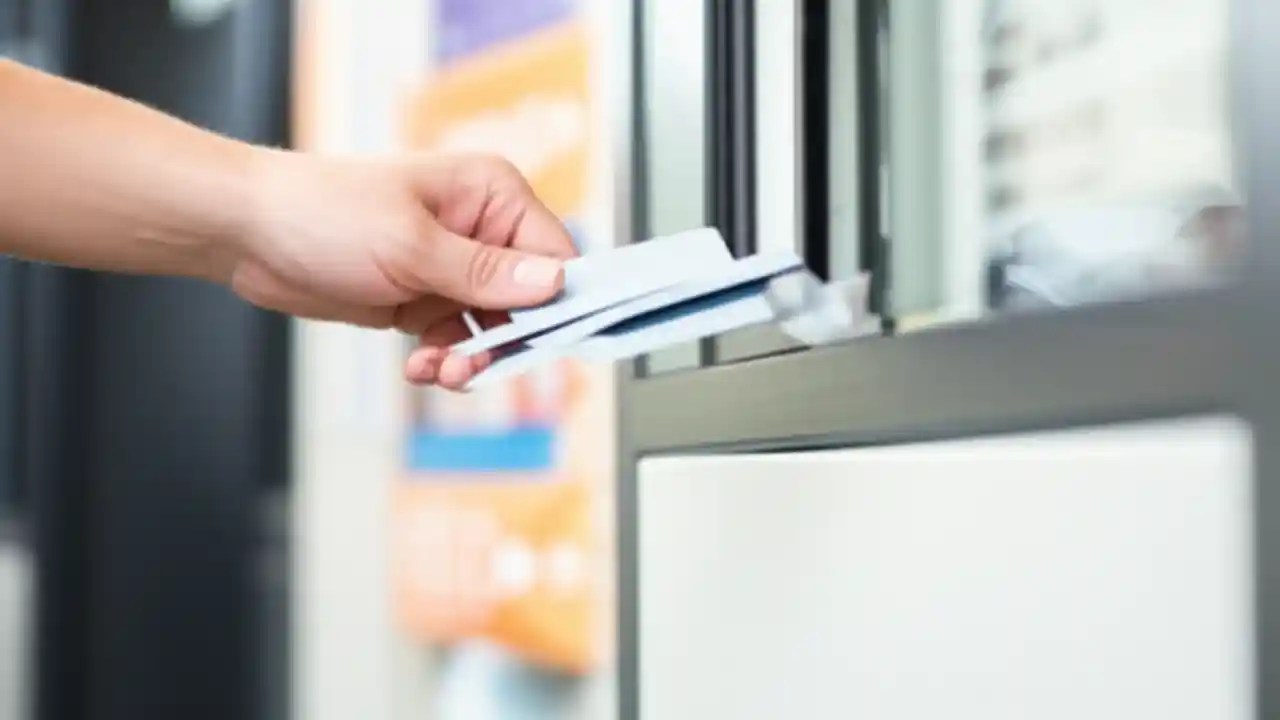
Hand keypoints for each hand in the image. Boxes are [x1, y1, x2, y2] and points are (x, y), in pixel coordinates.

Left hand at [233, 151, 576, 388]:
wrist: (250, 233)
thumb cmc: (323, 214)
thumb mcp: (411, 247)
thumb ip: (485, 272)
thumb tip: (554, 284)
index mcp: (492, 195)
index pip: (557, 256)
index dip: (558, 304)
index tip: (543, 345)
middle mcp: (482, 228)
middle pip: (531, 302)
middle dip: (505, 341)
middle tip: (471, 367)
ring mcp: (454, 266)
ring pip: (495, 329)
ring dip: (470, 358)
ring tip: (437, 369)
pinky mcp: (426, 298)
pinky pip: (459, 340)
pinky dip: (445, 359)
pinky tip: (419, 365)